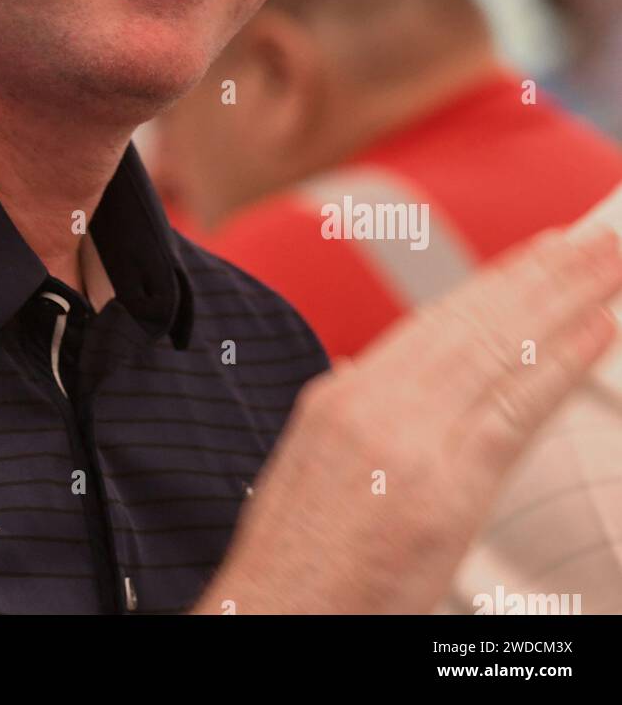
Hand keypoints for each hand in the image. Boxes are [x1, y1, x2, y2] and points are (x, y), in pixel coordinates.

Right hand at [191, 224, 621, 613]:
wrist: (267, 617)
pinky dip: (560, 364)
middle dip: (542, 275)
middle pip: (473, 322)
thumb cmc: (291, 566)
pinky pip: (513, 410)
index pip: (434, 323)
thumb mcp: (312, 468)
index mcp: (340, 397)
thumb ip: (355, 414)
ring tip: (608, 263)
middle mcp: (370, 402)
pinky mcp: (440, 490)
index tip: (539, 252)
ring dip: (564, 300)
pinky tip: (598, 330)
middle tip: (594, 238)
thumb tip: (373, 374)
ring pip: (498, 349)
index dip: (495, 282)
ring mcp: (405, 441)